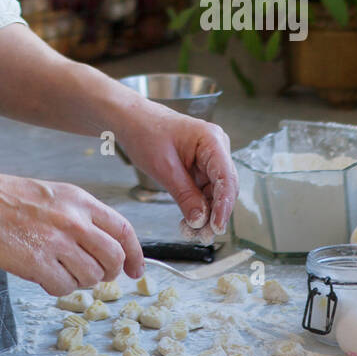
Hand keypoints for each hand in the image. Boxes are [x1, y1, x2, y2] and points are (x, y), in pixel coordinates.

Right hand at [0, 170, 144, 295]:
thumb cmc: (9, 198)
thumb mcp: (54, 195)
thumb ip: (81, 217)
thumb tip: (104, 245)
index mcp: (79, 200)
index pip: (123, 230)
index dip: (135, 254)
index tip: (135, 270)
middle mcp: (73, 220)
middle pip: (113, 258)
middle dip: (108, 273)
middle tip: (94, 275)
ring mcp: (56, 242)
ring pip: (90, 277)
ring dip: (79, 281)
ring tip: (59, 270)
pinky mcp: (37, 262)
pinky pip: (63, 287)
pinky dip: (57, 287)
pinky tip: (43, 275)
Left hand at [117, 101, 237, 233]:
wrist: (130, 120)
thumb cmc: (145, 131)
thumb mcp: (163, 167)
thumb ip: (185, 195)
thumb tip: (201, 221)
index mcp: (212, 140)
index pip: (226, 177)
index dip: (224, 206)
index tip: (217, 227)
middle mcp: (216, 148)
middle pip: (224, 188)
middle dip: (214, 214)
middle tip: (201, 236)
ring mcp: (209, 159)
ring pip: (215, 194)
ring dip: (205, 215)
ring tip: (191, 233)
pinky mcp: (200, 168)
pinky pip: (204, 192)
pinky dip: (197, 208)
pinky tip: (189, 223)